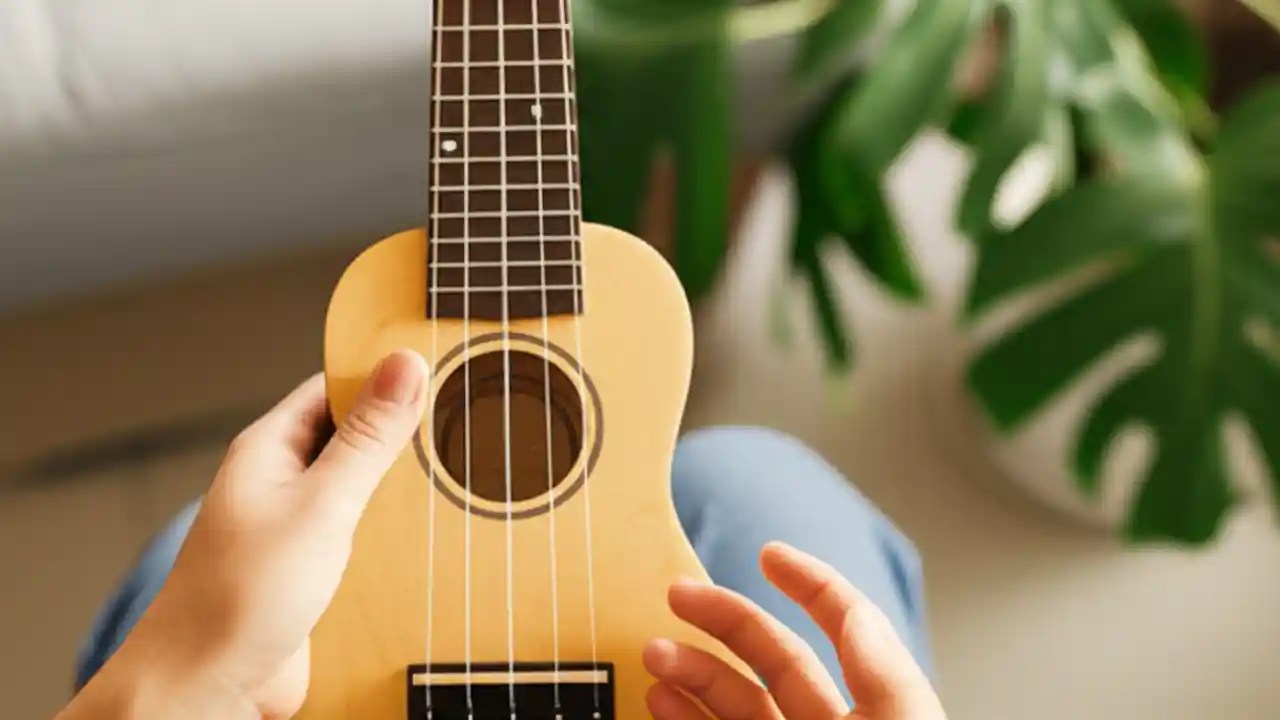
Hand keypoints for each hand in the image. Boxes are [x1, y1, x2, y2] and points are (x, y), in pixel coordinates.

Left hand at [58, 350, 428, 719]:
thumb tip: (403, 365)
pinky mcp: (307, 571)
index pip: (330, 387)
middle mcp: (277, 483)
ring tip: (450, 474)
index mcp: (268, 448)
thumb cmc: (238, 599)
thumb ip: (367, 439)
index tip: (436, 367)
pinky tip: (421, 535)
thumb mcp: (321, 505)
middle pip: (348, 435)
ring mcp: (291, 528)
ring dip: (395, 485)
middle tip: (458, 420)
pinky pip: (355, 535)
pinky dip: (387, 530)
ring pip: (355, 487)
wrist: (202, 691)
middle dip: (397, 431)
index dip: (380, 374)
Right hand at [644, 543, 944, 719]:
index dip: (813, 585)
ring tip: (655, 652)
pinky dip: (685, 719)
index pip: (849, 631)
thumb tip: (855, 612)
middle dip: (727, 621)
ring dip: (694, 673)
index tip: (769, 553)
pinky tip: (661, 702)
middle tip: (678, 593)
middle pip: (779, 661)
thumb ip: (884, 673)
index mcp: (886, 710)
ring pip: (740, 704)